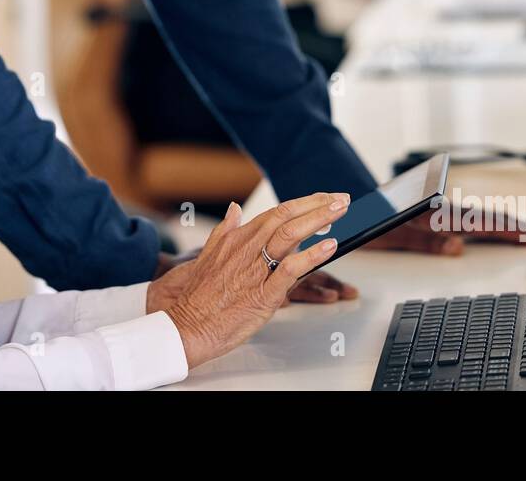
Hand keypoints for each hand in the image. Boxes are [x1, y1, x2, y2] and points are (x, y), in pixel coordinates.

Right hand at [160, 194, 349, 368]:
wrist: (184, 326)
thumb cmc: (195, 296)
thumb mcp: (207, 255)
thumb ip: (225, 230)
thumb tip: (234, 209)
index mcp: (237, 239)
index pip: (277, 212)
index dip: (304, 204)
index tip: (323, 199)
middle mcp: (247, 249)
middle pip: (287, 217)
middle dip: (317, 205)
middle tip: (341, 200)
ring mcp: (255, 271)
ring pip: (290, 235)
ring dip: (318, 220)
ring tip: (340, 213)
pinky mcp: (263, 295)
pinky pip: (291, 270)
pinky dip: (312, 255)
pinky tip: (329, 247)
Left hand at [364, 200, 525, 254]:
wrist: (350, 204)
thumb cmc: (370, 220)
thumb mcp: (395, 237)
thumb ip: (427, 243)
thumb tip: (460, 249)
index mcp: (439, 214)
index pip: (487, 224)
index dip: (517, 232)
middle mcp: (444, 210)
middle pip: (492, 218)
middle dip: (524, 228)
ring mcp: (442, 211)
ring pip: (484, 217)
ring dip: (511, 225)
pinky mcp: (436, 213)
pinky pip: (471, 218)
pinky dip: (491, 223)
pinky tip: (500, 228)